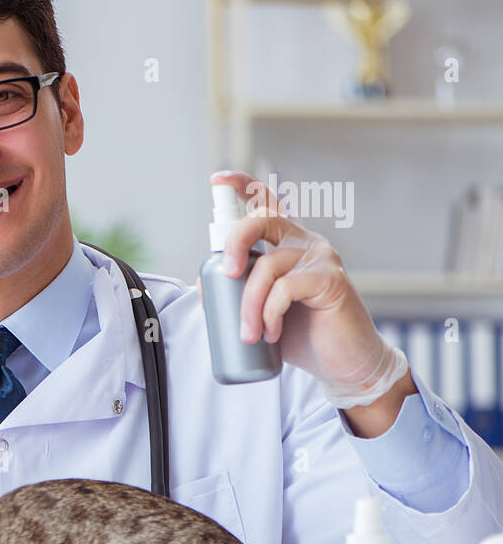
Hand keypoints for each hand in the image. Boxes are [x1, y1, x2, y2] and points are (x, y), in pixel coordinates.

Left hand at [205, 170, 407, 409]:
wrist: (341, 363)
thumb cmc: (301, 336)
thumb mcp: (258, 312)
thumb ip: (235, 294)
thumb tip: (202, 282)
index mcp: (285, 244)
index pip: (266, 203)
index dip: (242, 186)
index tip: (217, 179)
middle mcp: (303, 242)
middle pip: (261, 220)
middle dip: (235, 243)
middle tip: (226, 275)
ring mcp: (320, 257)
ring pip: (267, 267)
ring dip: (249, 304)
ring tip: (249, 334)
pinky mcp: (330, 278)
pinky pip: (285, 287)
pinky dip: (269, 313)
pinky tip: (269, 333)